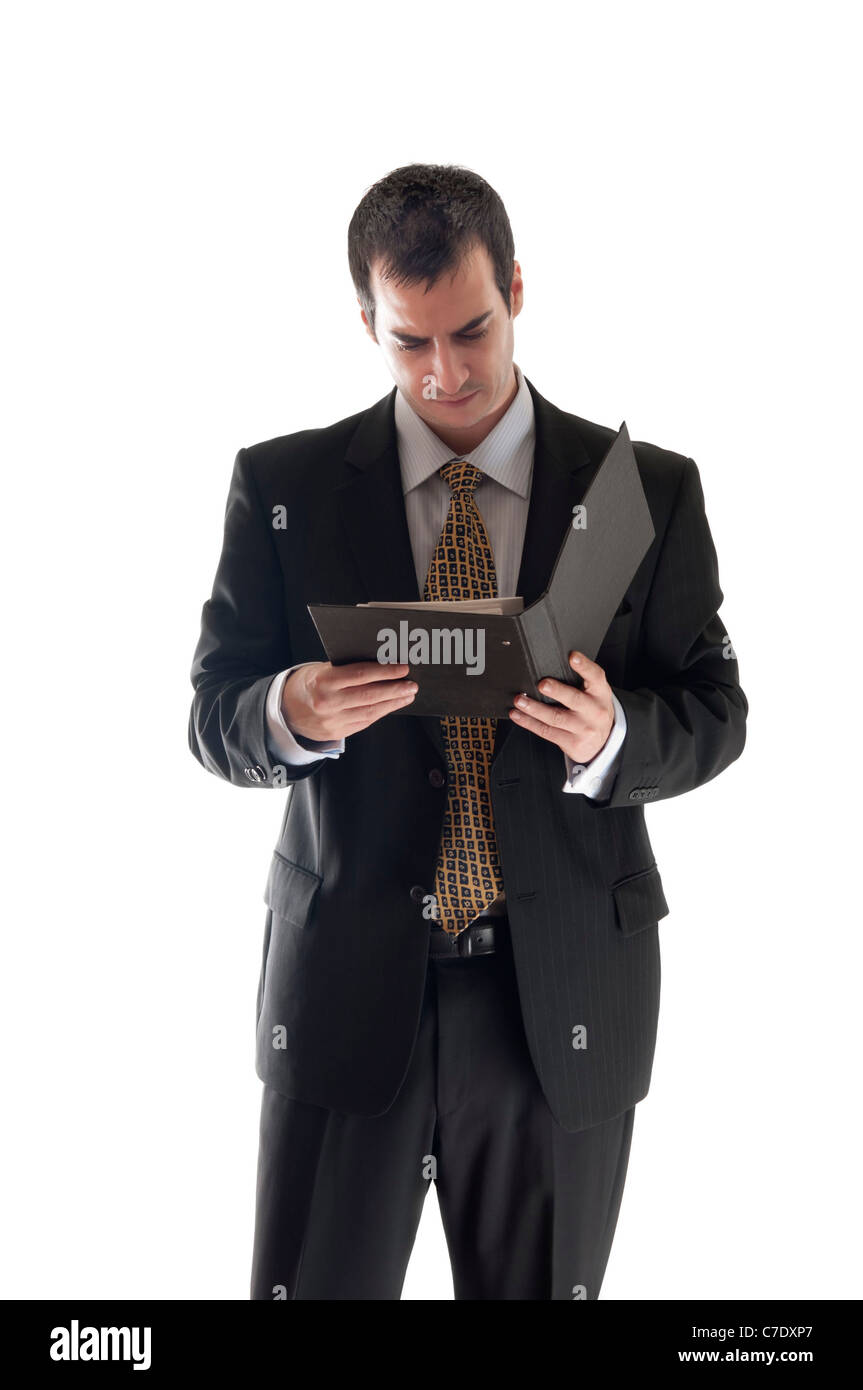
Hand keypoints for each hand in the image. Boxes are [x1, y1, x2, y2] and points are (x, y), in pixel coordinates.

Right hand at [281, 661, 416, 741]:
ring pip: (370, 712)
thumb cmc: (308, 684)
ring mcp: (333, 721)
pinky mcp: (337, 733)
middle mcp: (328, 703)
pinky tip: (391, 706)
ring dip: (392, 703)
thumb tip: (380, 665)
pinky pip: (364, 722)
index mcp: (324, 682)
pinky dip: (380, 713)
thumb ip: (346, 668)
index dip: (385, 672)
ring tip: (407, 695)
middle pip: (369, 696)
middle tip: (411, 685)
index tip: (402, 669)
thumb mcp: (322, 670)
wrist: (287, 710)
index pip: (361, 675)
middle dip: (394, 690)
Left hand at [508, 651, 613, 762]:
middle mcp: (595, 711)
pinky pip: (547, 732)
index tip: (573, 656)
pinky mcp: (572, 743)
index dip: (584, 666)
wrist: (601, 742)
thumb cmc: (592, 710)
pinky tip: (518, 715)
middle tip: (542, 684)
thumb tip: (548, 665)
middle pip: (574, 699)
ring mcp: (583, 729)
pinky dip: (529, 722)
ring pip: (556, 718)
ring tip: (520, 700)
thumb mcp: (594, 693)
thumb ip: (579, 680)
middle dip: (557, 691)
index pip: (595, 676)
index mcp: (600, 693)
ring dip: (534, 709)